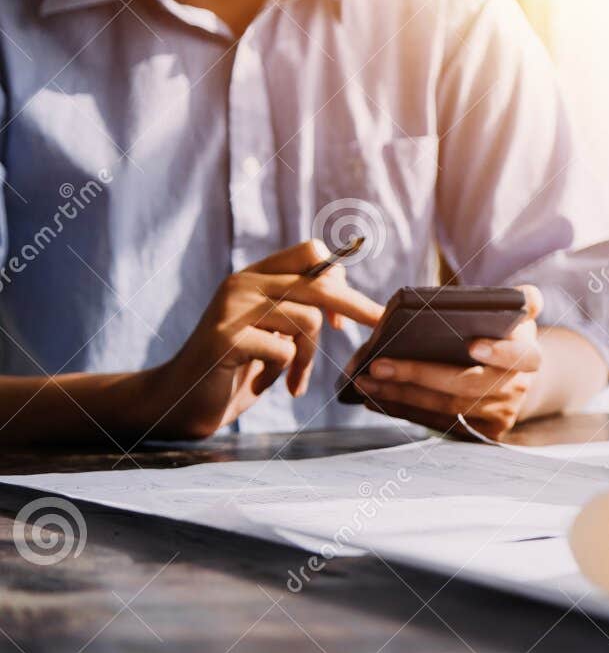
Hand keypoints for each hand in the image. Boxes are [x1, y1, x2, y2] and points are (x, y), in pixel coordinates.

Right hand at [143, 240, 384, 438]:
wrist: (182, 400)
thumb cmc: (236, 368)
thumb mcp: (271, 331)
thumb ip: (297, 308)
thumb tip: (343, 293)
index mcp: (255, 276)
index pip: (310, 252)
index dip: (339, 279)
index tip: (344, 317)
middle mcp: (243, 283)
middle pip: (319, 282)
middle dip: (357, 306)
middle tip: (382, 324)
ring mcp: (232, 308)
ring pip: (307, 320)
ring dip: (308, 357)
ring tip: (293, 379)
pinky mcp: (226, 338)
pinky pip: (284, 349)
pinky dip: (284, 371)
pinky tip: (266, 383)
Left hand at [349, 285, 543, 439]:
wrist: (513, 377)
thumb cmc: (501, 336)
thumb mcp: (513, 315)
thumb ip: (520, 301)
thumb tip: (525, 297)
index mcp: (528, 352)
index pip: (523, 355)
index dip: (500, 353)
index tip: (472, 346)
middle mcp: (518, 386)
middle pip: (469, 385)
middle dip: (421, 375)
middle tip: (379, 365)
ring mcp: (502, 412)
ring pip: (448, 408)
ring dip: (402, 395)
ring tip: (366, 380)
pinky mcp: (484, 431)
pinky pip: (440, 422)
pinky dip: (406, 410)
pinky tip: (379, 398)